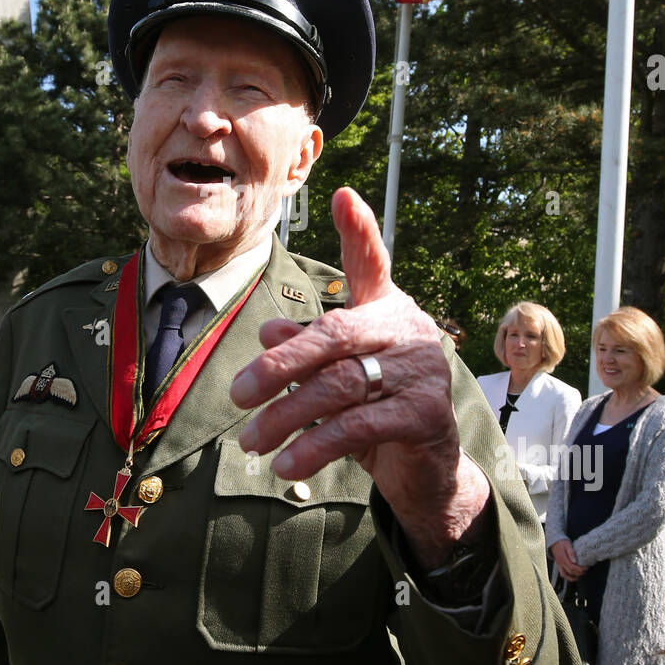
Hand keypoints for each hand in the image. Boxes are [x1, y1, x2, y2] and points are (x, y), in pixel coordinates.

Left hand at [232, 187, 489, 568]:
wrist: (427, 468)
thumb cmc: (376, 408)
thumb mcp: (337, 374)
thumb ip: (307, 349)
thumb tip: (268, 331)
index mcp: (387, 311)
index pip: (372, 264)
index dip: (359, 231)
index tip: (343, 196)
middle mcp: (409, 331)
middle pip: (336, 334)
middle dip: (281, 365)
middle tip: (237, 394)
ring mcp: (423, 372)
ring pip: (341, 385)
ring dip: (287, 416)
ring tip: (251, 441)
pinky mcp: (427, 415)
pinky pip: (360, 426)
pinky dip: (316, 446)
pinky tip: (286, 464)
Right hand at [551, 539, 585, 580]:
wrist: (554, 542)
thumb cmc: (562, 543)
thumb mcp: (567, 545)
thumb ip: (571, 553)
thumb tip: (575, 561)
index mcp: (563, 558)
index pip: (573, 567)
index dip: (580, 569)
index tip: (586, 567)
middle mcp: (561, 563)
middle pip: (571, 571)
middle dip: (580, 572)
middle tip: (586, 570)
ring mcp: (559, 565)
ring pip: (566, 575)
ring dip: (574, 576)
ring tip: (581, 574)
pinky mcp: (559, 566)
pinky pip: (563, 574)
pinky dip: (568, 577)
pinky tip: (574, 577)